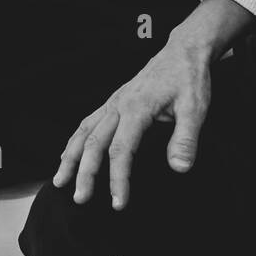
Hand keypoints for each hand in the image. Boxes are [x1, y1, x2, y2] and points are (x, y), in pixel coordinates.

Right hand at [54, 34, 210, 210]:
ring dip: (69, 158)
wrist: (183, 52)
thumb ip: (186, 138)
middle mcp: (118, 105)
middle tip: (80, 199)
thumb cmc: (189, 79)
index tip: (118, 203)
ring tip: (60, 181)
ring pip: (83, 132)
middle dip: (84, 173)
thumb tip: (180, 168)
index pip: (121, 150)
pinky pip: (86, 123)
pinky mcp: (112, 102)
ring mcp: (112, 103)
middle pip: (93, 143)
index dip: (118, 179)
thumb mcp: (196, 108)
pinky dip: (73, 141)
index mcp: (137, 108)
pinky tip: (67, 155)